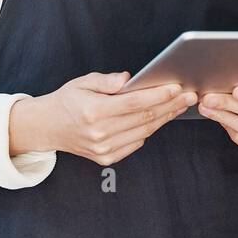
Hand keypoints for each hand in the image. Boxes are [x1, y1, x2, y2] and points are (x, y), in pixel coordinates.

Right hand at [10, 71, 195, 166]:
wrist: (46, 127)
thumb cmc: (67, 101)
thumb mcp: (82, 82)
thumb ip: (106, 81)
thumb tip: (128, 79)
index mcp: (93, 112)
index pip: (134, 103)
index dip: (159, 95)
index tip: (178, 87)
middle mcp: (99, 133)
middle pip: (144, 118)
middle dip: (171, 105)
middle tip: (190, 95)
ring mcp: (103, 149)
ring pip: (144, 131)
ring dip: (165, 117)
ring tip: (182, 104)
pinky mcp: (106, 158)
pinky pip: (137, 142)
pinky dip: (151, 129)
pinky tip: (162, 116)